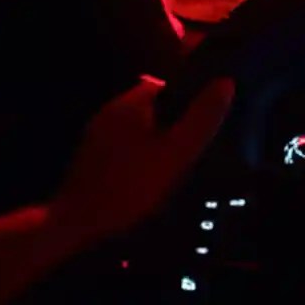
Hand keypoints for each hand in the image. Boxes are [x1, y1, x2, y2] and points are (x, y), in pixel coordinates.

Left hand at [49, 76, 233, 249]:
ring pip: (135, 129)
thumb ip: (201, 119)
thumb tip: (226, 82)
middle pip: (150, 108)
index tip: (200, 125)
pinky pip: (122, 148)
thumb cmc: (131, 185)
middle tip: (188, 151)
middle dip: (170, 125)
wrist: (78, 222)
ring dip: (153, 143)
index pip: (165, 85)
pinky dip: (136, 157)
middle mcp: (109, 112)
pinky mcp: (89, 158)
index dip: (187, 101)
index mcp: (129, 104)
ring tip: (170, 169)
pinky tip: (144, 180)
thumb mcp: (176, 153)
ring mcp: (95, 135)